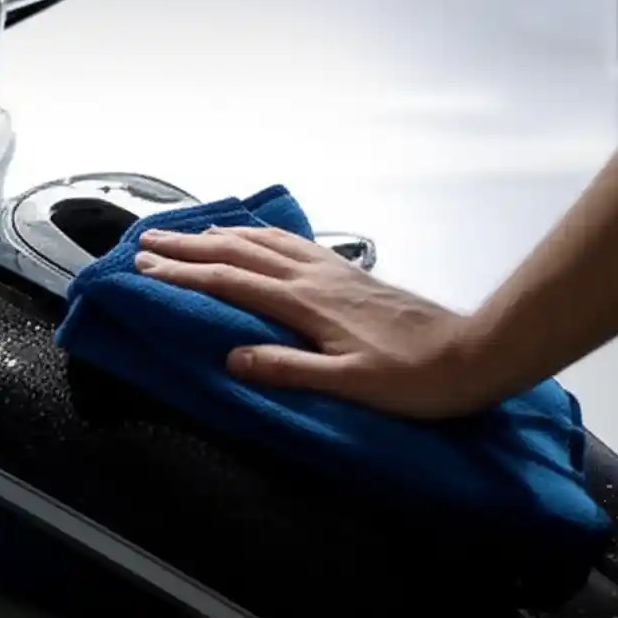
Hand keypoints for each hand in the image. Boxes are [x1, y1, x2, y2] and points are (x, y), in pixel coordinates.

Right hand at [135, 226, 487, 418]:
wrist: (473, 354)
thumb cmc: (413, 378)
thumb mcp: (349, 384)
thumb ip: (289, 369)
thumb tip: (232, 358)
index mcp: (306, 303)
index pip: (230, 282)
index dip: (183, 275)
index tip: (144, 269)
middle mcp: (314, 277)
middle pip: (238, 252)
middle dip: (188, 246)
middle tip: (146, 242)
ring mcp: (332, 271)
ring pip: (263, 241)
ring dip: (219, 234)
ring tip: (187, 232)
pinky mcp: (348, 274)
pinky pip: (291, 243)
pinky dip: (260, 235)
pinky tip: (255, 237)